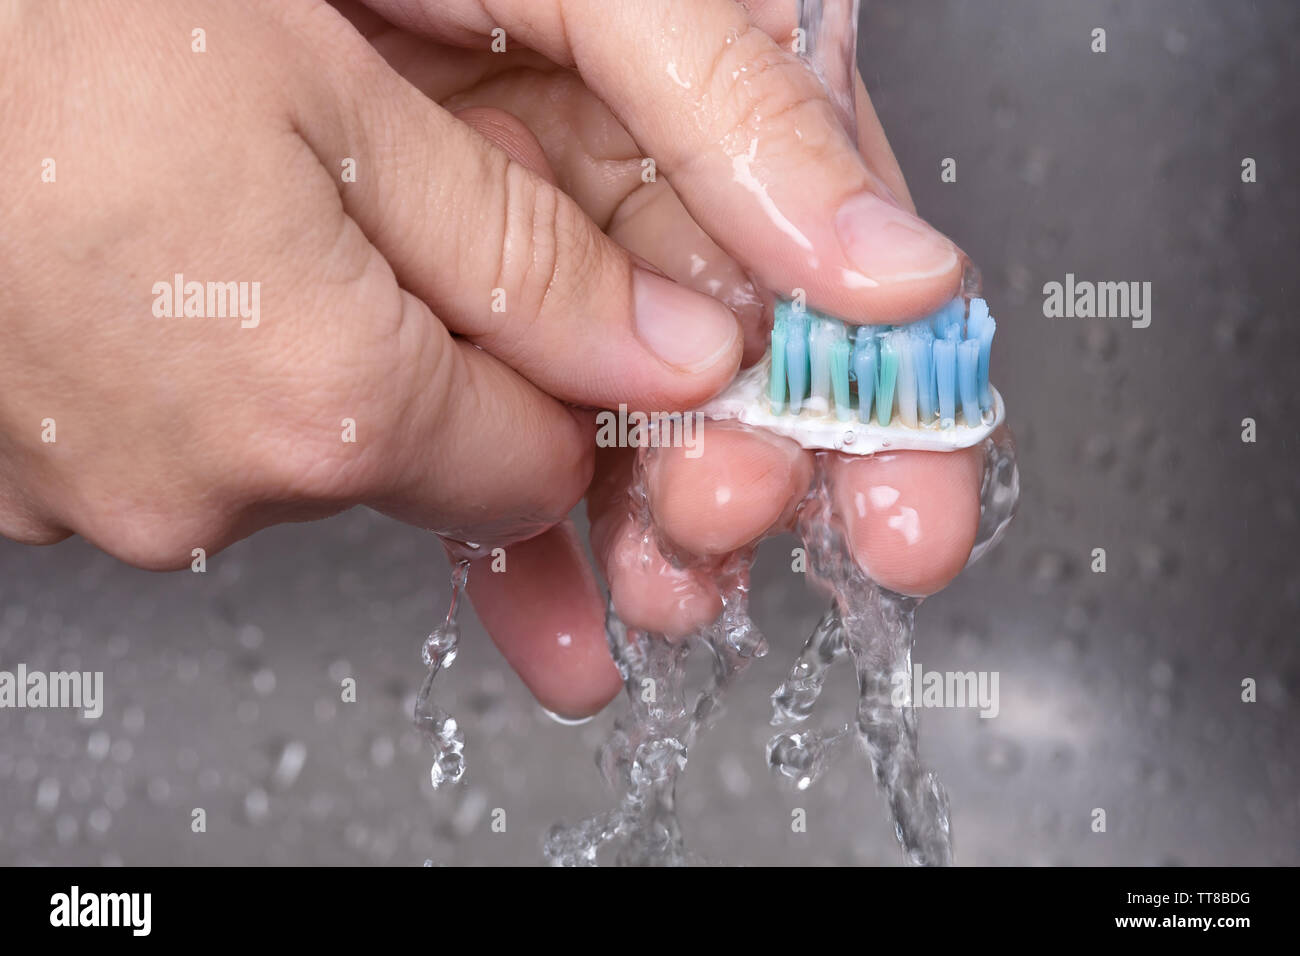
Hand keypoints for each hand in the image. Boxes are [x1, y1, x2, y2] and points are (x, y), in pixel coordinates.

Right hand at [0, 1, 745, 570]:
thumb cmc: (51, 22)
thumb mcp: (340, 102)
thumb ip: (530, 260)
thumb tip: (674, 357)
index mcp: (321, 401)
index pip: (539, 473)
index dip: (573, 386)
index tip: (570, 306)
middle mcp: (208, 488)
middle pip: (420, 465)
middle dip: (446, 361)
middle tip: (393, 210)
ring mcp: (99, 494)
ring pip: (301, 451)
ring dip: (318, 352)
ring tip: (246, 207)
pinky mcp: (23, 471)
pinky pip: (185, 436)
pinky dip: (209, 363)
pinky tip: (162, 255)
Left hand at [352, 1, 979, 715]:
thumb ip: (733, 113)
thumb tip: (891, 272)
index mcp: (683, 106)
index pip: (826, 264)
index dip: (879, 393)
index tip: (905, 503)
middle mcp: (604, 194)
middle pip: (722, 371)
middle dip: (746, 468)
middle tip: (729, 515)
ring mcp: (506, 271)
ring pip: (611, 435)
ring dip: (647, 534)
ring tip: (666, 591)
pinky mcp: (407, 336)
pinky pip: (478, 459)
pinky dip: (519, 551)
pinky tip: (564, 624)